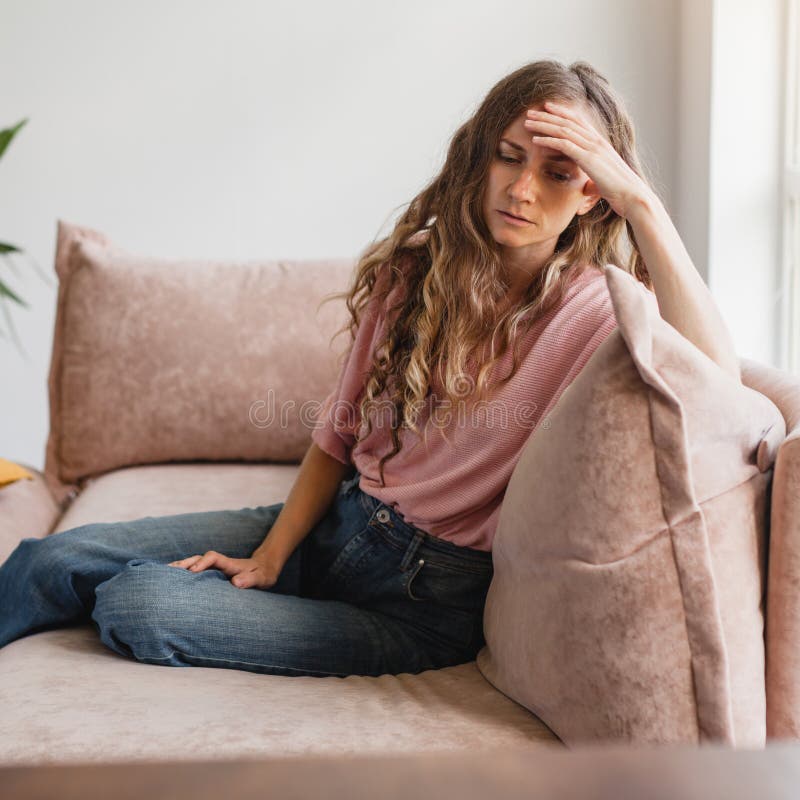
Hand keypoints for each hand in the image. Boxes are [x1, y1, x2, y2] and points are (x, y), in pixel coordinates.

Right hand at [167, 551, 281, 589]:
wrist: (265, 567)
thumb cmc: (263, 574)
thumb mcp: (262, 578)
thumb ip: (250, 580)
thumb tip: (236, 583)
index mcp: (230, 563)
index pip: (213, 558)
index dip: (202, 563)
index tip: (193, 572)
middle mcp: (220, 563)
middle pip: (199, 558)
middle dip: (184, 564)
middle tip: (169, 572)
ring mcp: (216, 567)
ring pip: (195, 563)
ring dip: (181, 567)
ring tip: (164, 574)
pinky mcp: (214, 572)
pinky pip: (197, 570)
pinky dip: (185, 572)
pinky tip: (173, 578)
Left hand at [523, 100, 651, 218]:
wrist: (632, 196)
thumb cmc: (620, 192)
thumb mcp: (603, 180)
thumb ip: (593, 178)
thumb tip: (587, 186)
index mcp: (600, 143)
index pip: (578, 121)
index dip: (562, 113)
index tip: (547, 108)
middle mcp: (596, 141)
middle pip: (568, 121)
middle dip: (547, 115)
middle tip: (530, 111)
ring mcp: (593, 148)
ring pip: (564, 130)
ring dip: (544, 125)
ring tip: (527, 122)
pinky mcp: (588, 159)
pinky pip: (564, 145)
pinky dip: (548, 140)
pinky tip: (535, 140)